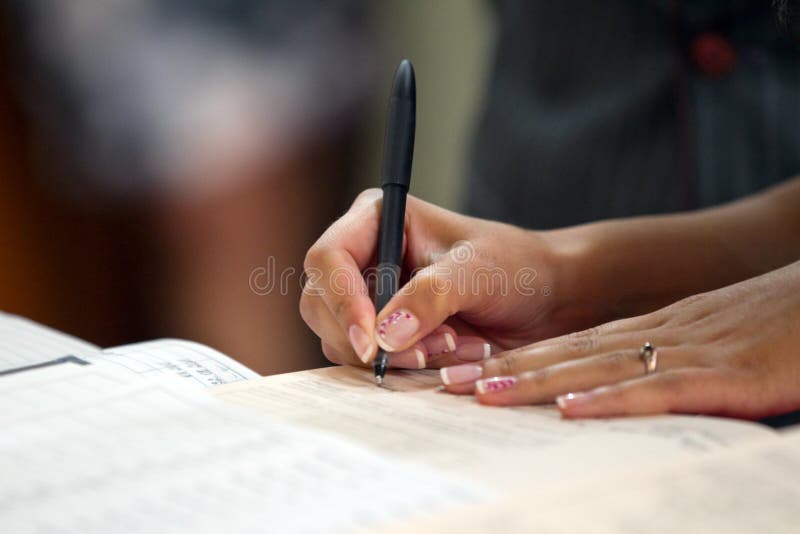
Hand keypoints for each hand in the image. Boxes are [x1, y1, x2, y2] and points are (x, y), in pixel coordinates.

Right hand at [300, 189, 581, 368]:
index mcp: (377, 220)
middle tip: (421, 354)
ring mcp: (370, 298)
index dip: (341, 300)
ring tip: (453, 345)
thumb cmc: (515, 267)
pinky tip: (449, 353)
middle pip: (322, 304)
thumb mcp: (476, 272)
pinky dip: (404, 367)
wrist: (545, 300)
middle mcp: (365, 258)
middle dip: (367, 337)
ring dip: (393, 356)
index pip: (328, 258)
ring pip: (343, 339)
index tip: (372, 340)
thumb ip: (429, 297)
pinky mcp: (384, 333)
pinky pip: (370, 361)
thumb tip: (383, 335)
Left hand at [441, 261, 799, 419]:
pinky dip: (613, 398)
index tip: (468, 372)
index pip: (570, 344)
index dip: (516, 359)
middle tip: (448, 384)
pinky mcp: (728, 373)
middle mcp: (657, 335)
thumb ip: (664, 361)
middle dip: (506, 370)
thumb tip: (612, 387)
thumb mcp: (708, 342)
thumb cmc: (775, 326)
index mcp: (652, 329)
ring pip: (598, 366)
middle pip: (568, 353)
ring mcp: (689, 351)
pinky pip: (661, 387)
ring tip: (483, 394)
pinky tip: (573, 408)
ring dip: (537, 381)